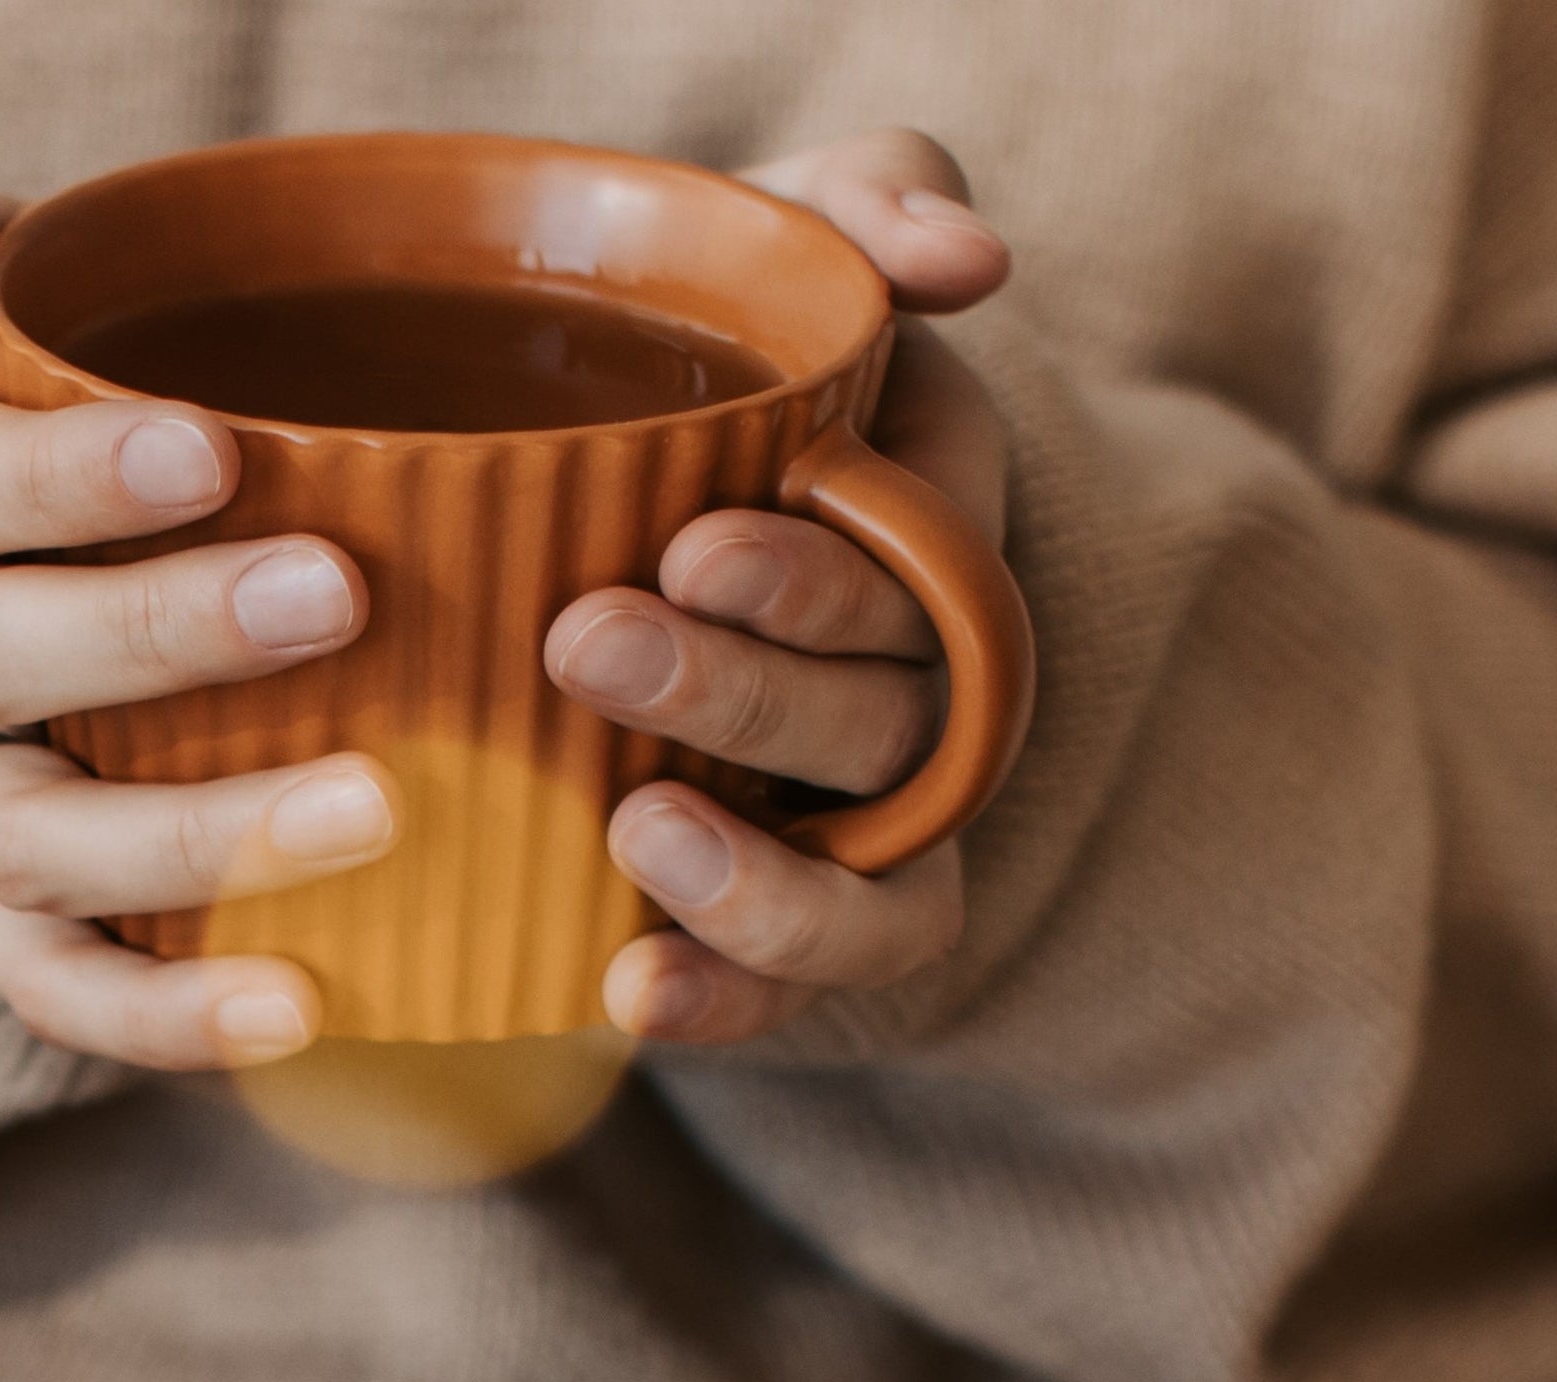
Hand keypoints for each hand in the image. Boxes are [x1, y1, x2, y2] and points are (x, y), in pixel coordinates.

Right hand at [0, 179, 392, 1070]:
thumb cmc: (41, 396)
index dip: (62, 478)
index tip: (213, 452)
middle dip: (158, 635)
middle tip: (340, 597)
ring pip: (26, 839)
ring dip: (194, 840)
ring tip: (378, 811)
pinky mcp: (2, 915)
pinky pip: (58, 988)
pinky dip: (167, 1016)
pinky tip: (303, 1005)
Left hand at [559, 129, 1013, 1043]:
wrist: (601, 489)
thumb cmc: (712, 354)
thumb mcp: (789, 246)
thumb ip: (875, 202)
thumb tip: (969, 257)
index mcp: (928, 532)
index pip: (923, 578)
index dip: (819, 580)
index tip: (692, 544)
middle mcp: (918, 687)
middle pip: (880, 723)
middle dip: (744, 693)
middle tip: (587, 641)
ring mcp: (861, 817)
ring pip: (873, 887)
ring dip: (764, 884)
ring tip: (630, 834)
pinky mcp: (785, 919)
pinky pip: (806, 993)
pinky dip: (731, 1004)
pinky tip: (625, 995)